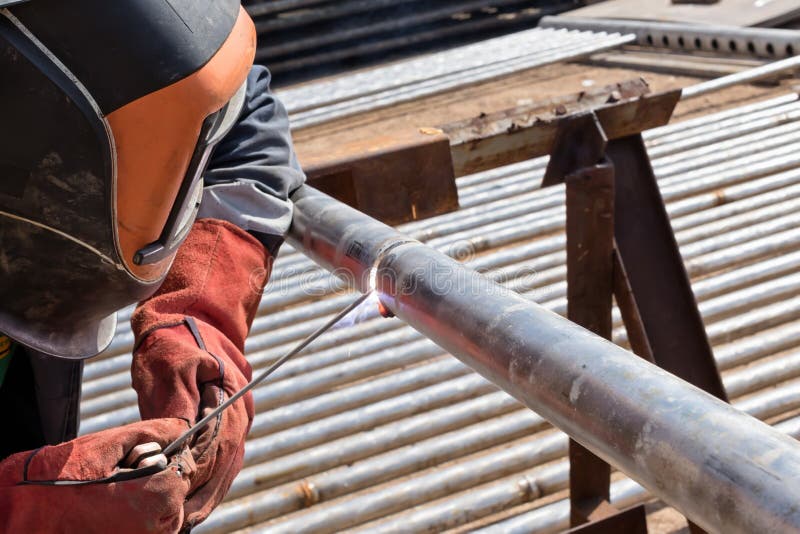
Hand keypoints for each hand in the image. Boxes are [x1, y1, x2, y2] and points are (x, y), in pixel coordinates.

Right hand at [0, 419, 192, 533]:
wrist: (25, 516)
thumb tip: (183, 427)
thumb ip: (154, 432)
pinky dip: (139, 515)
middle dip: (156, 477)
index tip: (135, 459)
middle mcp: (158, 526)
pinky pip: (152, 527)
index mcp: (158, 497)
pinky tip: (112, 510)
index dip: (162, 456)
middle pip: (178, 490)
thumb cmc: (63, 479)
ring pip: (167, 510)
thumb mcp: (109, 444)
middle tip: (120, 477)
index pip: (183, 468)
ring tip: (113, 493)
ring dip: (149, 498)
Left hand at [133, 319, 252, 525]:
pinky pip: (226, 458)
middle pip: (226, 462)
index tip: (180, 504)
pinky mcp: (229, 422)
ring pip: (229, 464)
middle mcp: (238, 412)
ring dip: (209, 493)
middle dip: (203, 496)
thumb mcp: (170, 365)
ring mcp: (237, 418)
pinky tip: (198, 500)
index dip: (200, 479)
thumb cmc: (175, 340)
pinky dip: (213, 481)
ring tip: (187, 520)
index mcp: (228, 399)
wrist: (193, 317)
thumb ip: (178, 400)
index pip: (216, 448)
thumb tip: (179, 436)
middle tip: (180, 523)